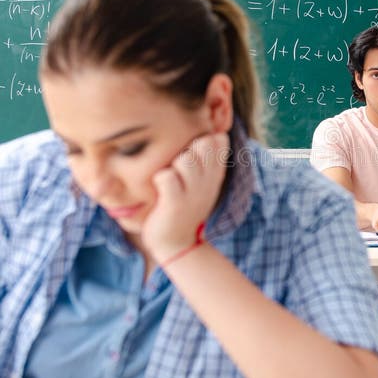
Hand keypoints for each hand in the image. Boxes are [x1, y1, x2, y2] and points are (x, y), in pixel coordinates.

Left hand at [142, 132, 229, 262]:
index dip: (205, 139)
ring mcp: (192, 193)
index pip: (218, 141)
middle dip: (188, 149)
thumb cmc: (184, 208)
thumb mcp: (202, 184)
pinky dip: (160, 179)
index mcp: (215, 174)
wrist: (177, 244)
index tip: (194, 153)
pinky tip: (159, 188)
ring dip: (174, 164)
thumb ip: (208, 159)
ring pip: (186, 159)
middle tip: (178, 166)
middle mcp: (207, 182)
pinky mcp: (174, 204)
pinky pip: (167, 177)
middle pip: (202, 145)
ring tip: (170, 178)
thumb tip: (216, 133)